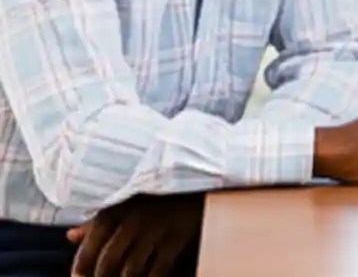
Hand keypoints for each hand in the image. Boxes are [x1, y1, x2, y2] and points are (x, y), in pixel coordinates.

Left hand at [67, 192, 203, 276]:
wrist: (198, 179)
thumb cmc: (156, 194)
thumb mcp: (124, 200)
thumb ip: (97, 220)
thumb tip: (71, 236)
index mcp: (114, 209)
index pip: (90, 248)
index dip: (81, 270)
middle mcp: (132, 219)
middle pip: (108, 263)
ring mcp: (156, 229)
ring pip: (132, 269)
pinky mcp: (178, 237)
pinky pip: (159, 269)